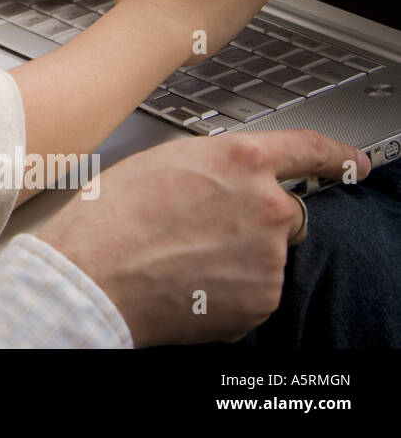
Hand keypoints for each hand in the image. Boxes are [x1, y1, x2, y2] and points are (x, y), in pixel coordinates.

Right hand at [36, 130, 370, 346]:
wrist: (93, 275)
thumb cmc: (110, 217)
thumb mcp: (160, 162)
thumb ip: (211, 166)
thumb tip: (224, 179)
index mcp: (239, 160)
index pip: (309, 150)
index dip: (335, 155)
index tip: (354, 162)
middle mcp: (266, 204)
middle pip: (285, 212)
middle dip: (254, 222)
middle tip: (200, 232)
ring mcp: (268, 255)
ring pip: (266, 255)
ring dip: (238, 259)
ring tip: (181, 259)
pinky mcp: (262, 298)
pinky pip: (256, 291)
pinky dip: (230, 291)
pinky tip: (188, 283)